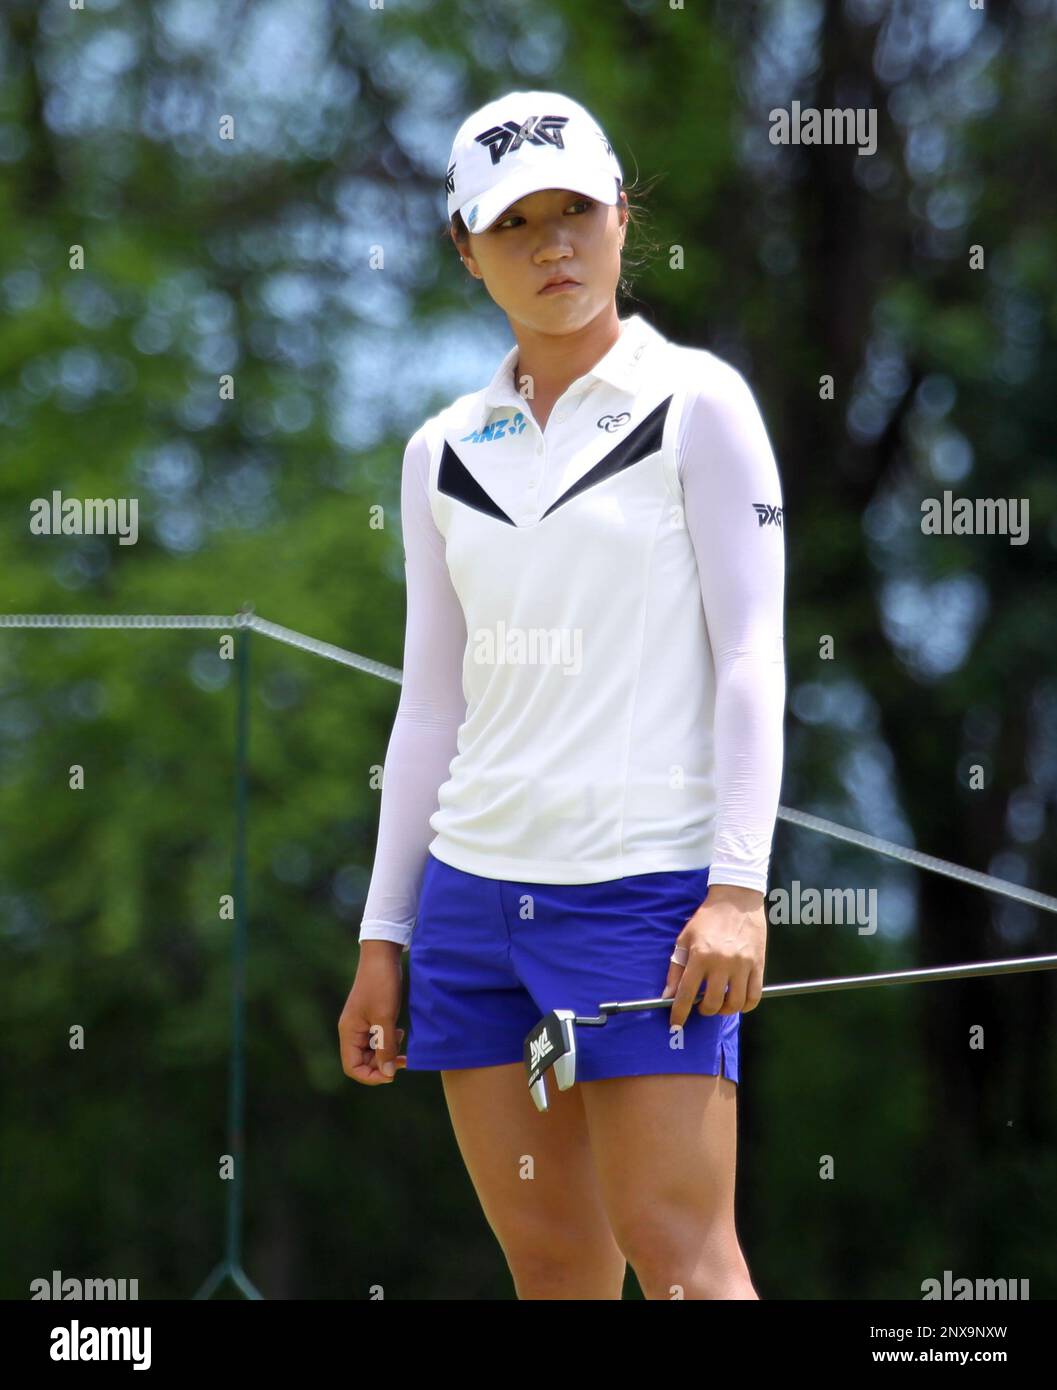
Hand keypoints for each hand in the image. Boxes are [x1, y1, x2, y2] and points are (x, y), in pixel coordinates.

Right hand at [338, 941, 408, 1084]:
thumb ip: (386, 1047)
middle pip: (362, 1062)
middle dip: (382, 1065)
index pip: (353, 1067)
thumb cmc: (381, 984)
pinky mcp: (371, 1016)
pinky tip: (400, 1033)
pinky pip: (377, 1038)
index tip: (393, 1073)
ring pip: (371, 1051)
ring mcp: (361, 1023)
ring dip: (387, 1053)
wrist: (383, 955)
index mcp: (349, 1032)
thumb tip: (388, 1074)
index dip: (372, 1076)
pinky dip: (388, 1041)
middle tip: (404, 1061)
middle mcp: (351, 1030)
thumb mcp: (385, 1018)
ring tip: (403, 1047)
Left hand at [661, 884, 765, 1027]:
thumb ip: (675, 969)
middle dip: (703, 1011)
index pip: (686, 993)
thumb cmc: (707, 918)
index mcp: (700, 955)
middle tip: (701, 1005)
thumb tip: (668, 995)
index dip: (679, 1013)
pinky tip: (737, 1001)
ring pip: (734, 1004)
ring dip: (724, 1011)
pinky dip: (745, 1006)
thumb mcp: (684, 939)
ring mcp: (742, 965)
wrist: (736, 899)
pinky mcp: (758, 964)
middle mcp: (722, 962)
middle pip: (712, 1003)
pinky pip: (754, 996)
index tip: (675, 1023)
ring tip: (719, 1004)